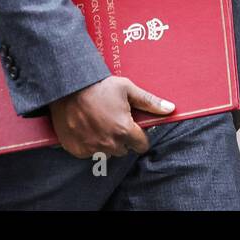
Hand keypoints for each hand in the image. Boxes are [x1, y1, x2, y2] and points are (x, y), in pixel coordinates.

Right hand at [48, 76, 175, 158]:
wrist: (68, 87)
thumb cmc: (99, 86)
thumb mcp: (127, 89)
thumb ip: (150, 102)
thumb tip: (171, 109)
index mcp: (124, 130)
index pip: (141, 145)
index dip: (139, 136)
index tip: (133, 128)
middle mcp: (109, 143)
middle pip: (123, 149)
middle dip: (122, 138)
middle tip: (113, 121)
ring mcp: (92, 148)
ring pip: (106, 152)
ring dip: (105, 142)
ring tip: (99, 123)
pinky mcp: (77, 150)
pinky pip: (89, 152)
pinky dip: (89, 144)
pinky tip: (86, 128)